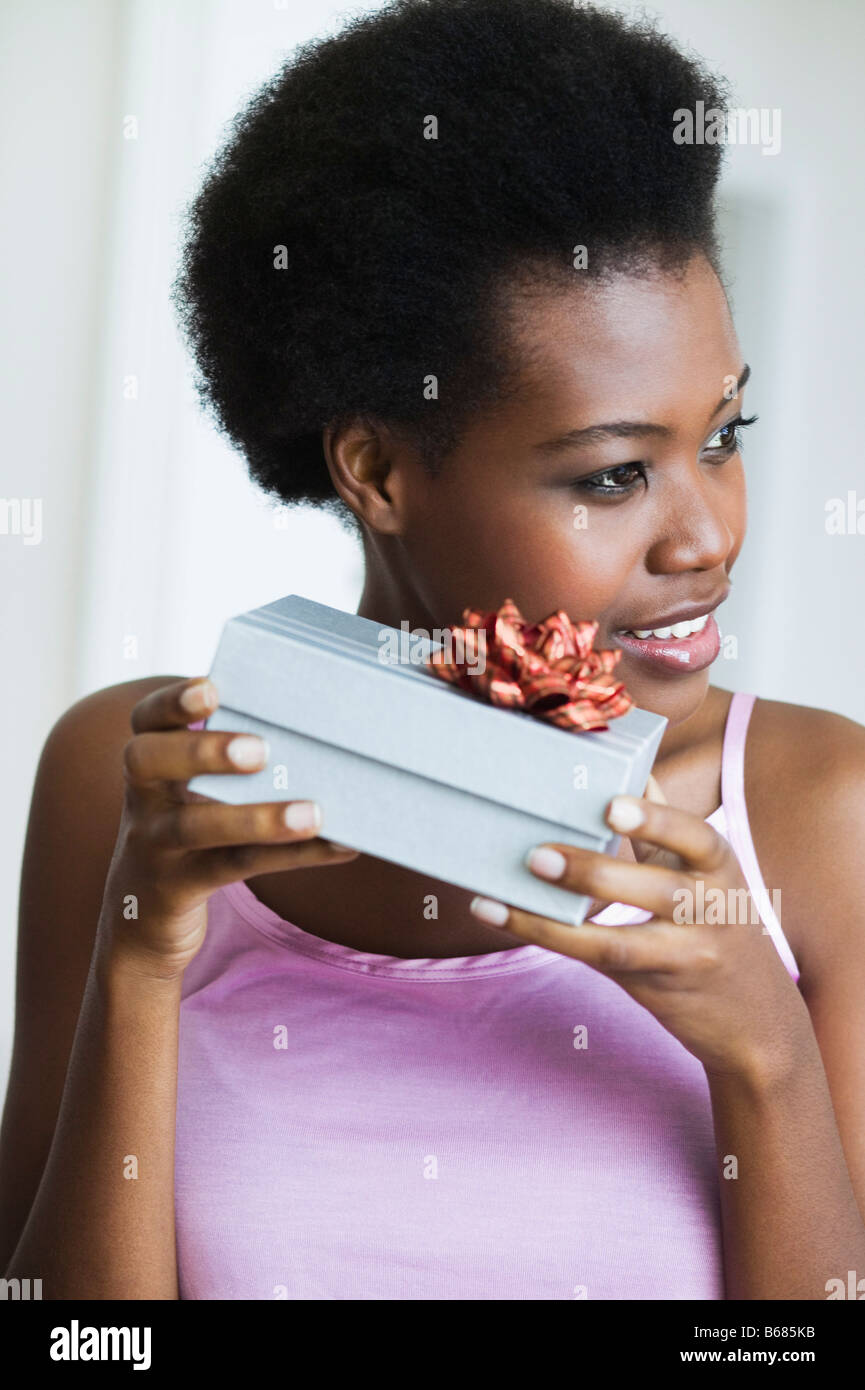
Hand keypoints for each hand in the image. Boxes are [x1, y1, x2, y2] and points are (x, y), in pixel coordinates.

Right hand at [98, 676, 357, 977]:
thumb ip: (233, 764)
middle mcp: (142, 799)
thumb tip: (322, 734)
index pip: (146, 721)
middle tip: (260, 749)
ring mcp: (153, 845)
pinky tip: (339, 846)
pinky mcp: (175, 888)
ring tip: (313, 814)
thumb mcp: (192, 795)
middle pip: (147, 760)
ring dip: (257, 818)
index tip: (212, 688)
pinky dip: (293, 856)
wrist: (141, 919)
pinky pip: (234, 868)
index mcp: (150, 765)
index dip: (172, 701)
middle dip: (201, 749)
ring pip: (194, 827)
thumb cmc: (189, 836)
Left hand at [470, 789, 809, 1082]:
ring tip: (507, 893)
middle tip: (538, 854)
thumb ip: (666, 825)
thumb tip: (637, 760)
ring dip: (559, 919)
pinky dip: (551, 939)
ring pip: (622, 941)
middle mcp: (711, 910)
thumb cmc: (717, 923)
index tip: (611, 806)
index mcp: (719, 866)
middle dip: (595, 872)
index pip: (695, 837)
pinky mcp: (659, 987)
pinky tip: (506, 916)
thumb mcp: (704, 871)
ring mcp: (687, 955)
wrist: (757, 1018)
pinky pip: (600, 963)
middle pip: (658, 891)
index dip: (655, 820)